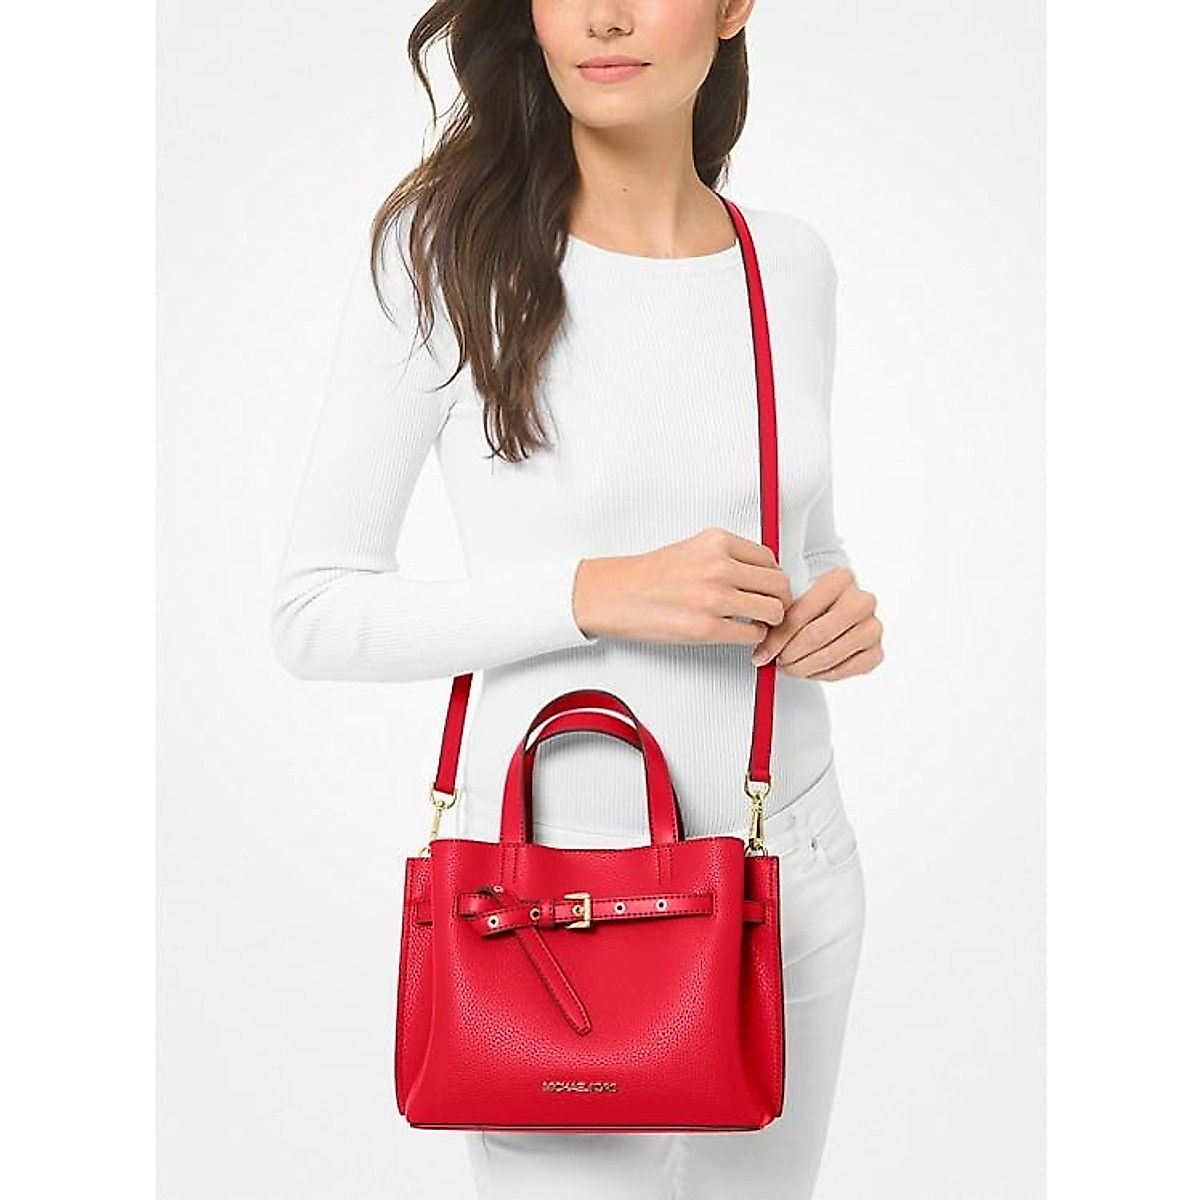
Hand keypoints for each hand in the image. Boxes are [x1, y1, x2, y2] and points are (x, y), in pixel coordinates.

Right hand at [573, 527, 793, 645]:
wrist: (615, 595)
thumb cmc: (648, 577)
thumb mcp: (692, 550)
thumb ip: (727, 557)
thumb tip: (759, 574)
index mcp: (716, 542)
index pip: (769, 559)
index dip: (772, 578)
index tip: (768, 589)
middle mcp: (719, 566)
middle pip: (778, 584)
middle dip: (779, 601)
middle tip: (772, 610)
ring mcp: (714, 597)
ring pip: (773, 610)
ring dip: (770, 622)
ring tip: (758, 625)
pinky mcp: (707, 628)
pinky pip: (752, 634)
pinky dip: (753, 638)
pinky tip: (741, 635)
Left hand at [749, 566, 883, 679]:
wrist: (836, 608)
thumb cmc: (812, 604)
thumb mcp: (792, 601)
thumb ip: (778, 619)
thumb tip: (762, 653)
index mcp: (842, 578)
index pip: (803, 612)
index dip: (778, 637)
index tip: (762, 653)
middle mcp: (863, 601)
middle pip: (818, 635)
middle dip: (790, 653)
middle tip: (776, 661)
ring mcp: (873, 627)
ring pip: (830, 656)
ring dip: (802, 667)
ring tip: (788, 667)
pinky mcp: (876, 652)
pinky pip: (844, 671)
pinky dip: (820, 675)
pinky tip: (808, 670)